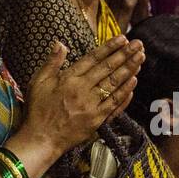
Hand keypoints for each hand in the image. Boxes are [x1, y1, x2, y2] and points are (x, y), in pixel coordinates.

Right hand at [21, 36, 143, 155]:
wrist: (41, 139)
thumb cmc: (38, 110)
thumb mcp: (38, 82)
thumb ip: (52, 62)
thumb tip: (60, 43)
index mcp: (69, 79)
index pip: (93, 59)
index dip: (109, 47)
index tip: (122, 38)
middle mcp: (83, 90)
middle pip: (108, 69)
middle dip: (125, 55)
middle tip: (138, 44)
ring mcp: (92, 106)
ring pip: (114, 84)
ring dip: (129, 70)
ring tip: (140, 58)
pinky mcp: (97, 120)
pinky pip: (115, 104)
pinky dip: (125, 93)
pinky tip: (134, 82)